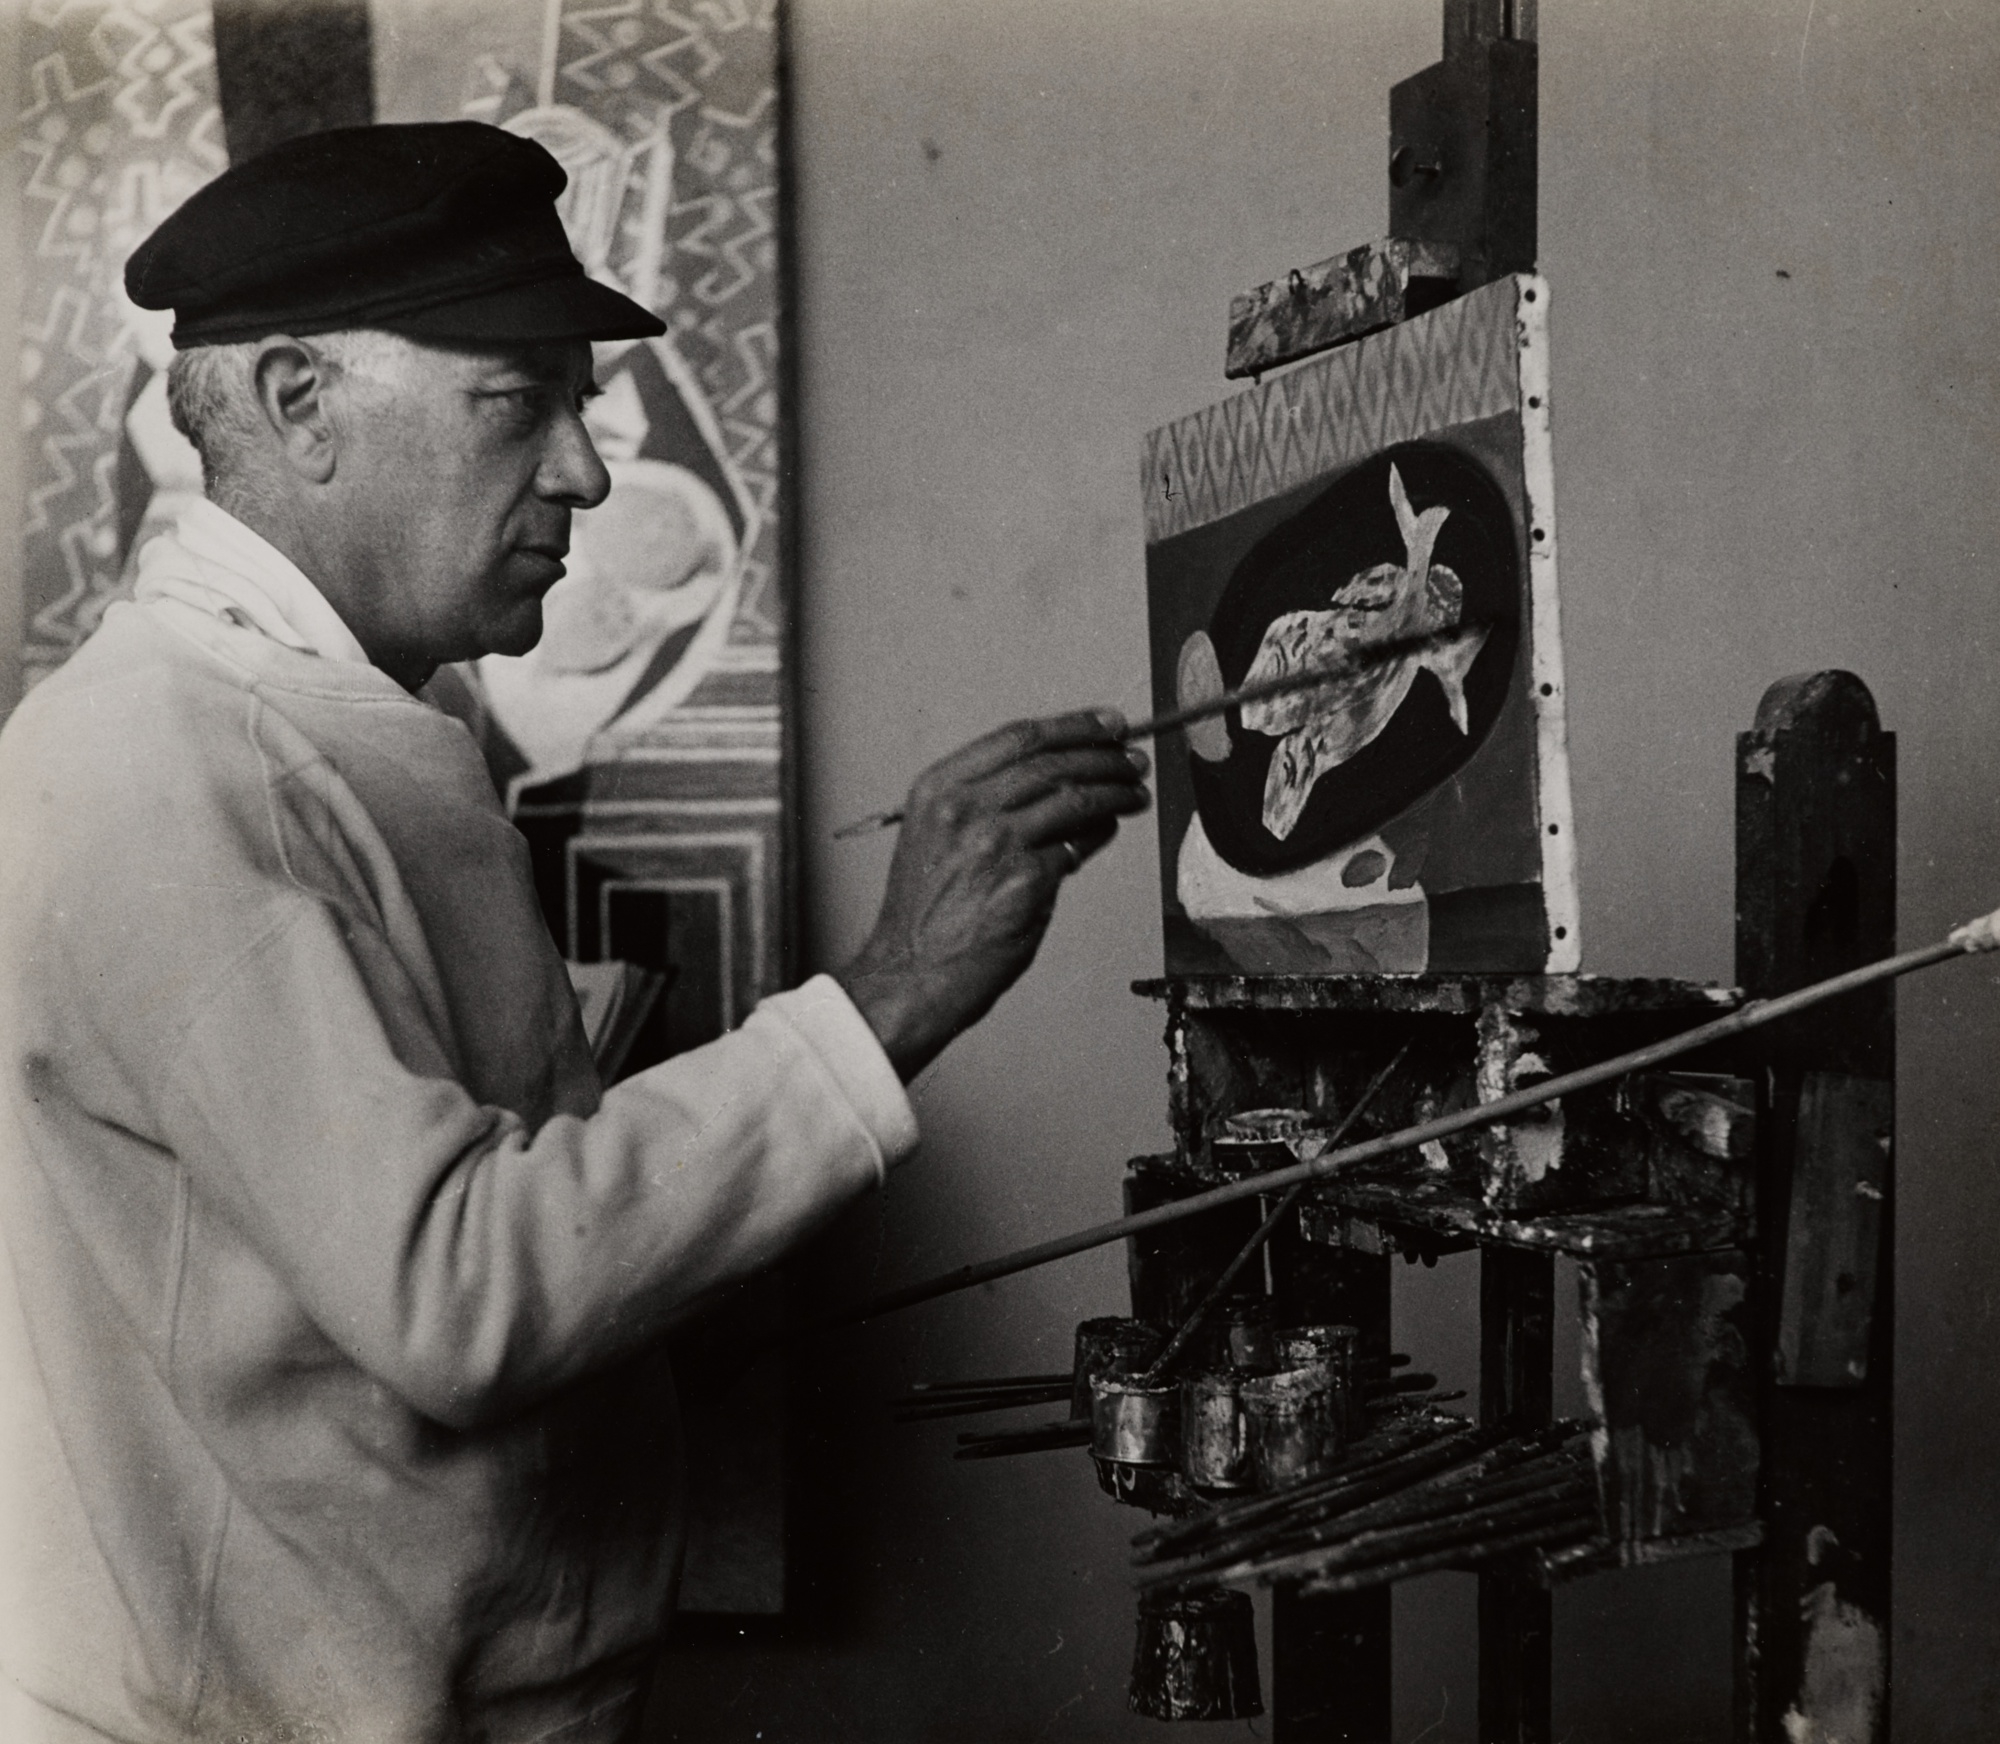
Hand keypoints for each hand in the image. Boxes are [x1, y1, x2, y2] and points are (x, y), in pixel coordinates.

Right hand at [833, 709, 1150, 1080]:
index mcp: (939, 788)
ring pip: (1073, 797)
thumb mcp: (935, 837)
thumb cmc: (923, 914)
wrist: (910, 972)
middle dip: (1104, 755)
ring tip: (1136, 791)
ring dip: (1116, 790)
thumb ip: (988, 803)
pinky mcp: (1026, 881)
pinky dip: (1102, 831)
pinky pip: (1078, 846)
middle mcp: (964, 808)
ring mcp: (996, 843)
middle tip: (1133, 759)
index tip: (1106, 724)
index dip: (1073, 725)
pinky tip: (1110, 828)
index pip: (1018, 737)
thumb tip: (1060, 781)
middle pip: (1052, 761)